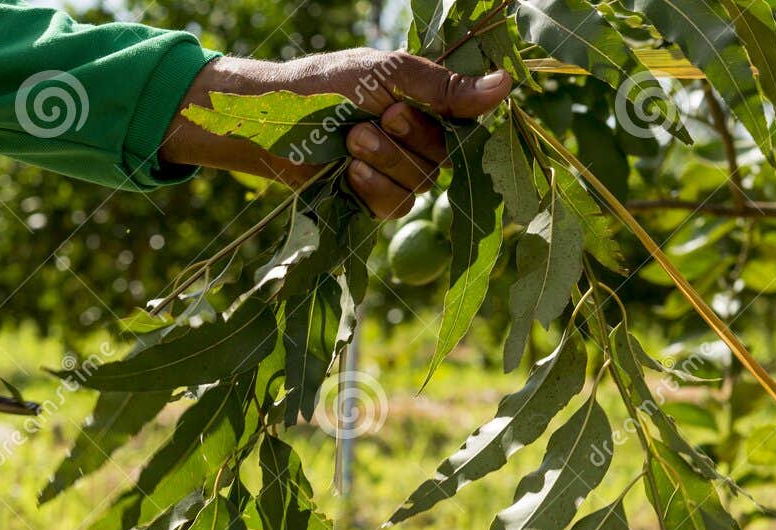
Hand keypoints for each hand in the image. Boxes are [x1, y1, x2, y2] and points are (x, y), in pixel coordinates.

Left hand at [162, 49, 513, 218]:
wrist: (269, 122)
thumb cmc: (324, 86)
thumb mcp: (386, 75)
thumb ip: (442, 86)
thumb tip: (507, 85)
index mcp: (426, 103)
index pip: (467, 120)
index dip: (446, 120)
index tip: (402, 105)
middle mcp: (417, 140)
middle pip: (444, 158)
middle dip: (408, 140)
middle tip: (373, 119)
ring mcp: (395, 173)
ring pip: (421, 185)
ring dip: (388, 163)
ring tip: (353, 141)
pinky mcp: (372, 202)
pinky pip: (396, 207)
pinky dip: (375, 189)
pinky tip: (351, 173)